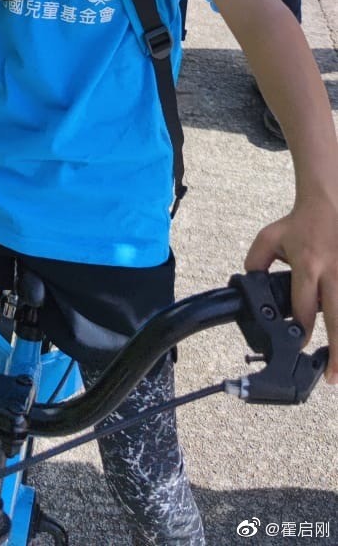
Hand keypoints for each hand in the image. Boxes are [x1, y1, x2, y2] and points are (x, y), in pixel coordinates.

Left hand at [245, 194, 337, 381]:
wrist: (328, 201)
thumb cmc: (299, 223)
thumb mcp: (270, 238)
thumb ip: (255, 263)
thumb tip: (249, 289)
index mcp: (306, 265)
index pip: (302, 308)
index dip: (299, 332)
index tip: (298, 346)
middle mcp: (330, 273)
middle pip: (335, 319)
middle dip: (336, 351)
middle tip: (332, 377)